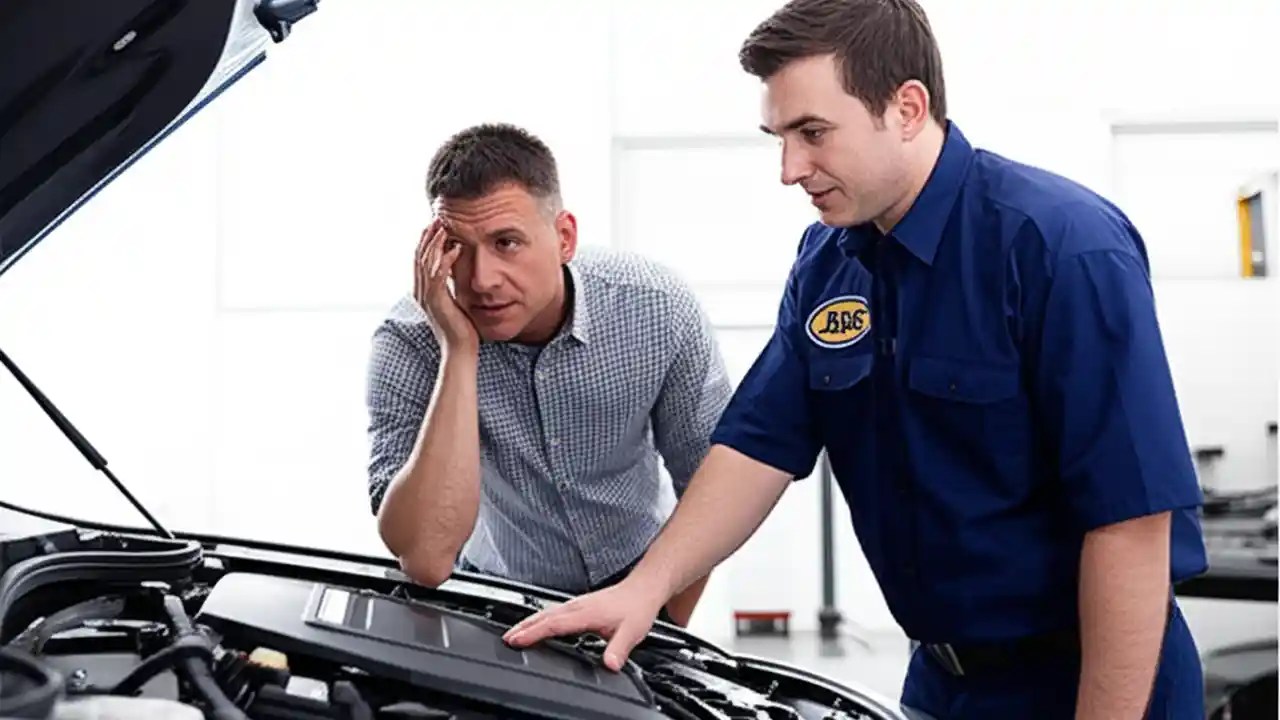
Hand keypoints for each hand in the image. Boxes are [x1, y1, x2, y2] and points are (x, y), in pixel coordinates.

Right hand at [415, 219, 477, 351]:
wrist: (460, 351)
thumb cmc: (461, 329)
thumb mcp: (455, 303)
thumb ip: (450, 288)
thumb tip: (455, 272)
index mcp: (423, 292)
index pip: (420, 260)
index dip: (426, 241)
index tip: (435, 224)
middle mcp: (420, 293)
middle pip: (419, 257)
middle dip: (428, 237)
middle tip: (437, 218)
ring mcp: (427, 298)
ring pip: (426, 263)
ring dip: (435, 243)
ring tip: (444, 227)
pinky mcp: (437, 303)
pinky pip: (438, 277)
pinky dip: (445, 260)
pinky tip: (455, 248)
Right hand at [502, 580, 666, 671]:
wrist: (643, 589)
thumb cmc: (637, 609)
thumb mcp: (632, 632)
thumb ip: (619, 648)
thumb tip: (610, 664)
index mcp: (586, 613)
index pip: (554, 624)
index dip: (534, 632)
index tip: (517, 639)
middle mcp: (578, 606)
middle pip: (543, 616)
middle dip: (523, 627)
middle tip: (505, 638)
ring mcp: (577, 604)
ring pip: (546, 612)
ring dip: (528, 622)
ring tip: (512, 633)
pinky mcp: (578, 605)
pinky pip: (552, 611)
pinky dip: (539, 618)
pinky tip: (534, 625)